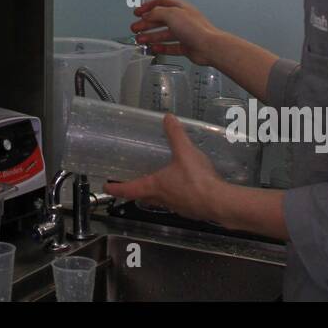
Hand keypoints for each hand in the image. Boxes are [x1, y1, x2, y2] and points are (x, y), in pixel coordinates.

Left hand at [104, 114, 225, 222]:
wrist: (220, 203)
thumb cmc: (196, 179)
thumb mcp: (185, 151)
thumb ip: (176, 134)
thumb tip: (167, 117)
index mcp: (155, 186)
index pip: (129, 189)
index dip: (116, 188)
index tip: (106, 186)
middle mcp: (162, 199)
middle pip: (143, 197)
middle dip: (135, 191)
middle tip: (130, 184)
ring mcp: (177, 207)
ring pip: (160, 201)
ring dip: (155, 195)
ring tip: (156, 184)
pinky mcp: (191, 211)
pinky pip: (177, 203)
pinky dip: (174, 196)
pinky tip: (183, 188)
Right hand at [129, 0, 223, 65]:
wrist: (209, 46)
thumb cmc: (195, 28)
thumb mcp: (171, 14)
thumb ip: (156, 13)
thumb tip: (147, 14)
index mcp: (180, 8)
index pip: (161, 3)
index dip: (148, 6)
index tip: (138, 11)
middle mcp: (182, 20)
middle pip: (160, 20)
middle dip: (146, 23)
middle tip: (135, 28)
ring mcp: (184, 33)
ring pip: (164, 34)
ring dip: (151, 36)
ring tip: (140, 40)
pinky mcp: (186, 46)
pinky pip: (170, 47)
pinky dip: (161, 47)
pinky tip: (154, 48)